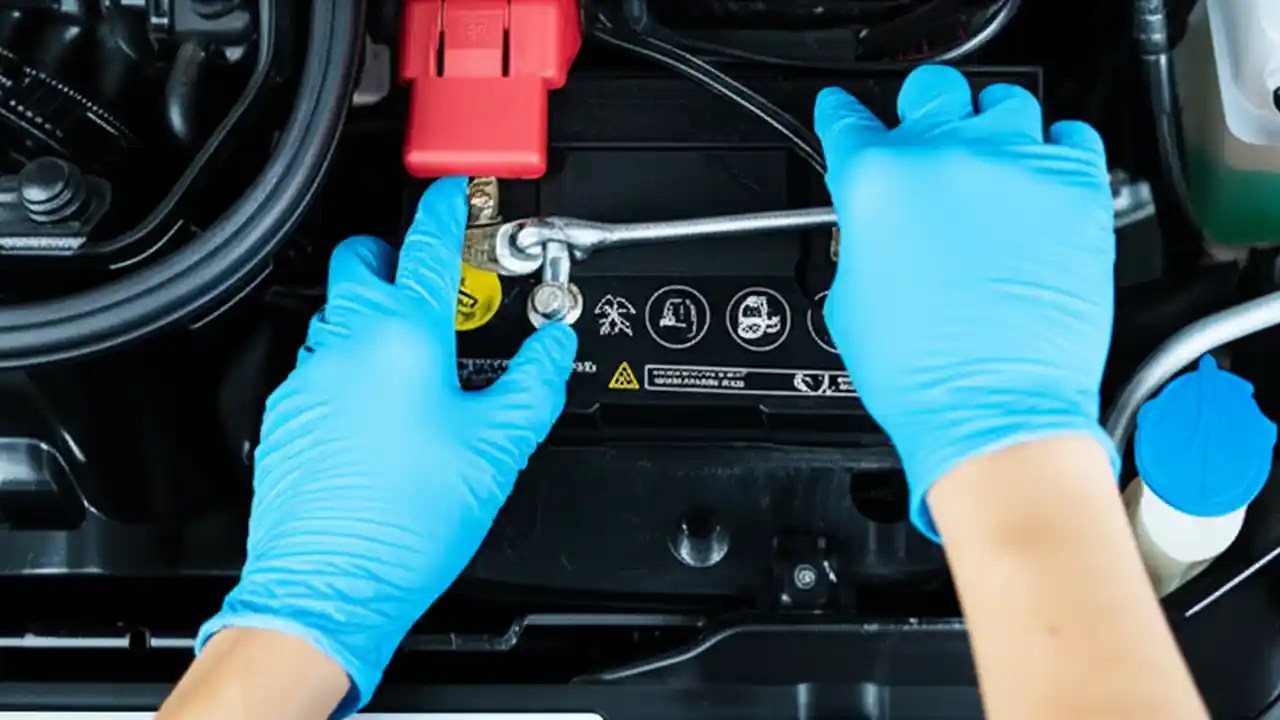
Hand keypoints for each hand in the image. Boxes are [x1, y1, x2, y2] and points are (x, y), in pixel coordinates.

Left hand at [198, 177, 577, 713]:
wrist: (330, 583)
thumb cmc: (407, 519)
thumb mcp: (498, 446)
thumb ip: (533, 383)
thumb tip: (555, 347)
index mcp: (404, 336)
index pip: (425, 245)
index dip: (442, 208)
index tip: (447, 193)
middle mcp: (347, 343)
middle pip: (360, 261)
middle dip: (392, 255)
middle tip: (428, 281)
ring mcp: (308, 377)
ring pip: (338, 315)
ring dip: (373, 317)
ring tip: (414, 364)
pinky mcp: (286, 413)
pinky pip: (319, 366)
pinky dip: (350, 369)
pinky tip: (378, 416)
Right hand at [815, 65, 1118, 539]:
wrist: (995, 410)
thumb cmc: (922, 372)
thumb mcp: (849, 301)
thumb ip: (860, 239)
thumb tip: (876, 226)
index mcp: (876, 180)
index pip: (846, 120)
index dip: (842, 116)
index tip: (847, 116)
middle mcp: (945, 157)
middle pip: (931, 88)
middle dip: (922, 112)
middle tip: (926, 147)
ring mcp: (1014, 167)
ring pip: (1004, 103)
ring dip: (989, 129)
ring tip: (990, 168)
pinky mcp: (1075, 188)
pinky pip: (1071, 136)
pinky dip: (1053, 151)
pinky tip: (1039, 181)